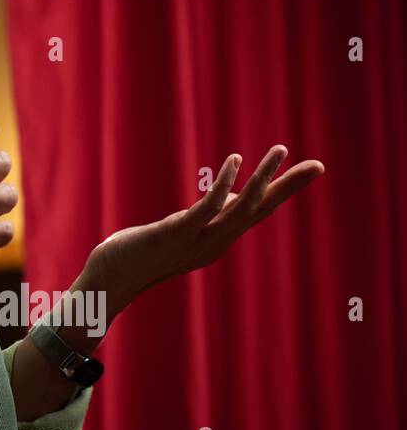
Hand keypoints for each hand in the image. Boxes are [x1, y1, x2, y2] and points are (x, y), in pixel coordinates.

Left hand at [88, 146, 324, 311]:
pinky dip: (225, 184)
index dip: (281, 192)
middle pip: (260, 210)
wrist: (110, 279)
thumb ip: (200, 222)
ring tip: (281, 151)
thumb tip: (222, 204)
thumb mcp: (178, 235)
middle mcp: (215, 242)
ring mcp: (198, 239)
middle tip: (318, 164)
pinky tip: (235, 160)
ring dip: (264, 179)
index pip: (256, 212)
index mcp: (216, 240)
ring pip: (242, 208)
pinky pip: (208, 208)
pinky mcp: (176, 233)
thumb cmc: (137, 255)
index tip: (308, 170)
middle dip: (289, 186)